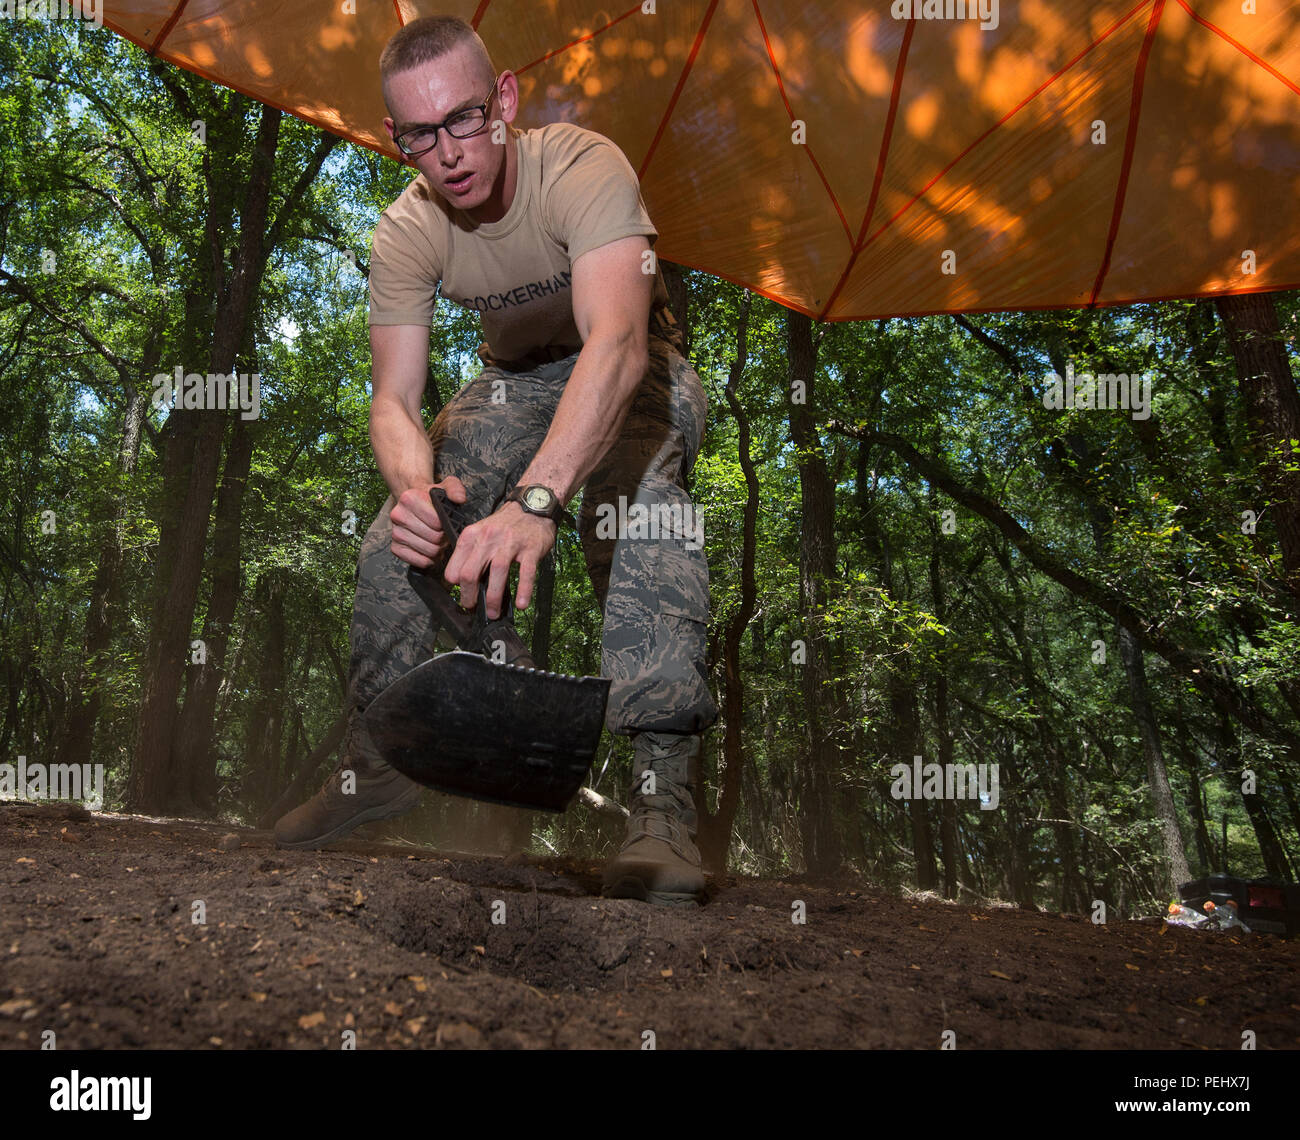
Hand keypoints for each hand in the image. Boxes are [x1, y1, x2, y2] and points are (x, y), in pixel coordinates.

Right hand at [389, 475, 466, 567]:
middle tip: (445, 534)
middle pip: (434, 538)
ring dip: (439, 549)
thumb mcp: (446, 487)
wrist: (414, 505)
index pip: (437, 522)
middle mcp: (398, 515)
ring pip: (429, 551)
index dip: (446, 524)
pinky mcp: (395, 548)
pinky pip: (419, 561)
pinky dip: (429, 559)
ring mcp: (395, 533)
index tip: (446, 522)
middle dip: (444, 538)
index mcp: (409, 498)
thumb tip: (459, 498)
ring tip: (439, 542)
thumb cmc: (432, 499)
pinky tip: (431, 550)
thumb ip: (456, 489)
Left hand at [444, 500, 556, 618]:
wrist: (532, 505)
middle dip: (470, 596)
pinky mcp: (531, 549)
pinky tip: (521, 604)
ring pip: (497, 573)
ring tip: (493, 613)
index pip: (455, 567)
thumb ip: (471, 553)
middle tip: (473, 608)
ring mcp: (510, 543)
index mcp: (472, 535)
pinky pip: (526, 573)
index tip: (463, 595)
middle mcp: (488, 538)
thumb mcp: (481, 532)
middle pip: (471, 573)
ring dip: (494, 599)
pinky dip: (523, 591)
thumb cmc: (505, 524)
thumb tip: (462, 582)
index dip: (456, 586)